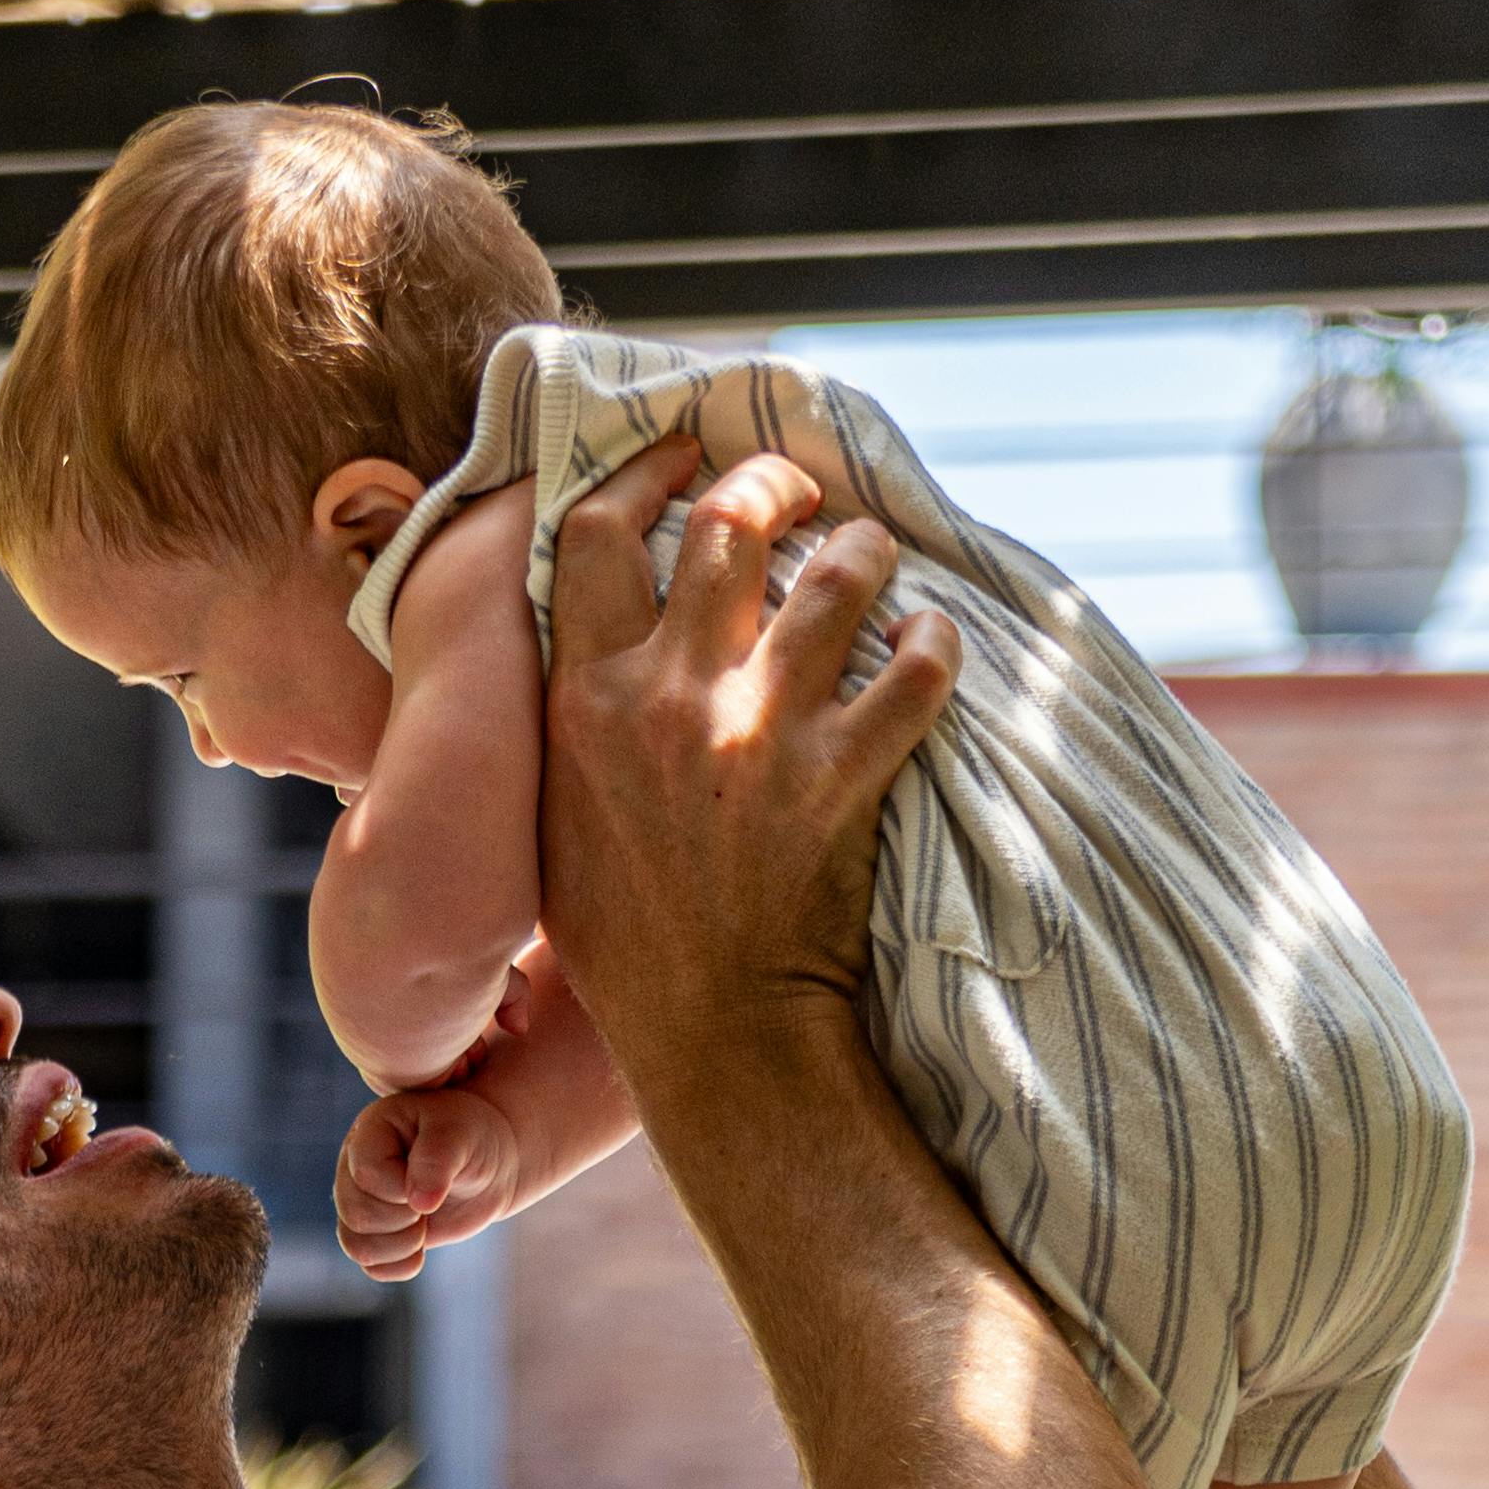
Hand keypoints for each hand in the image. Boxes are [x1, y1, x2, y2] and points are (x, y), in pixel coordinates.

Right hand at [335, 1082, 523, 1282]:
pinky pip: (371, 1267)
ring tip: (426, 1223)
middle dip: (404, 1218)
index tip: (435, 1178)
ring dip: (401, 1245)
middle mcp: (354, 1169)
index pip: (367, 1173)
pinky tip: (424, 1246)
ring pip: (356, 1246)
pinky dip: (401, 1265)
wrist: (488, 1164)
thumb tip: (420, 1203)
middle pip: (356, 1213)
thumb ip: (437, 1159)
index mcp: (369, 1133)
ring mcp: (361, 1203)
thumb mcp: (461, 1134)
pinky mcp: (376, 1234)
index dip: (402, 1188)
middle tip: (432, 1202)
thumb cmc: (471, 1139)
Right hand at [537, 435, 957, 1109]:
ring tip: (874, 556)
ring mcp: (759, 732)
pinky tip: (932, 642)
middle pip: (726, 524)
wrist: (709, 1028)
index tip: (682, 460)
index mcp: (582, 700)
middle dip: (770, 486)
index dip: (645, 475)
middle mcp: (666, 697)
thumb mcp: (555, 816)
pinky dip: (933, 645)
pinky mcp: (841, 775)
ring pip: (833, 576)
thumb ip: (570, 721)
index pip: (600, 535)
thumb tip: (589, 650)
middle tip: (799, 493)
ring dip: (864, 551)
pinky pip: (915, 670)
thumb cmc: (626, 940)